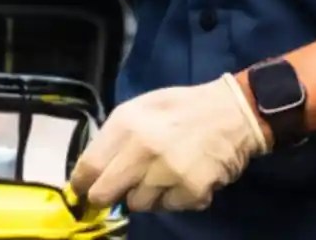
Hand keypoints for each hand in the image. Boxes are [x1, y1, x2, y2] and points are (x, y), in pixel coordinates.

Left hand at [69, 73, 268, 212]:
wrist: (233, 113)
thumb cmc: (181, 108)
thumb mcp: (141, 109)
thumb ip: (115, 137)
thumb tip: (91, 168)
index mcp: (125, 124)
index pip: (88, 166)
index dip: (82, 183)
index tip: (83, 188)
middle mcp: (142, 149)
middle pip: (104, 193)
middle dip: (107, 196)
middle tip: (118, 190)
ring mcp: (166, 172)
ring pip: (137, 204)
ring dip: (146, 195)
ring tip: (163, 174)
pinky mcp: (190, 190)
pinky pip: (169, 207)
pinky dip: (175, 198)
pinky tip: (185, 178)